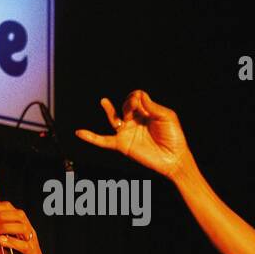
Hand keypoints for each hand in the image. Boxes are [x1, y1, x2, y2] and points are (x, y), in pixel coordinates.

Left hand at [0, 201, 46, 253]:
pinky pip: (24, 245)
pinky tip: (1, 241)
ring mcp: (31, 239)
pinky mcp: (31, 252)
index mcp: (18, 222)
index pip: (8, 207)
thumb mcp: (0, 237)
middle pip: (18, 214)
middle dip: (1, 216)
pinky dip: (12, 242)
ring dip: (6, 227)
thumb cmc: (14, 252)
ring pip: (22, 227)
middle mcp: (26, 228)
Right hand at [74, 90, 189, 179]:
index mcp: (147, 112)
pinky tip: (79, 133)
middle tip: (134, 107)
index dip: (136, 97)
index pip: (137, 97)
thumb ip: (152, 106)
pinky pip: (103, 141)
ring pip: (114, 118)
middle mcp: (136, 121)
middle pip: (126, 104)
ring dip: (108, 109)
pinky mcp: (122, 144)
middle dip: (129, 103)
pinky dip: (90, 137)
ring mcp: (128, 132)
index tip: (141, 102)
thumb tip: (138, 94)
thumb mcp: (167, 117)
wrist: (173, 159)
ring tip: (104, 101)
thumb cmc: (174, 137)